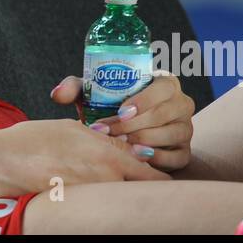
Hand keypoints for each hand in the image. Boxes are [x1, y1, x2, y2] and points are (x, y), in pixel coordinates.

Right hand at [0, 118, 170, 200]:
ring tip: (101, 185)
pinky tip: (82, 192)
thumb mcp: (72, 130)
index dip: (161, 180)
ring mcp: (89, 197)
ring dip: (117, 195)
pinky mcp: (73, 208)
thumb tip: (121, 148)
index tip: (164, 181)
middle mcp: (105, 180)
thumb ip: (103, 140)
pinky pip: (95, 207)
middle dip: (141, 190)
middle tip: (138, 187)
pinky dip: (96, 202)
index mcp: (109, 157)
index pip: (152, 176)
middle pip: (139, 193)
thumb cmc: (32, 140)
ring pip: (117, 200)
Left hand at [51, 70, 194, 172]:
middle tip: (109, 133)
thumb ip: (75, 88)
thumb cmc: (110, 104)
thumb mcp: (94, 92)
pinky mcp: (184, 151)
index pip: (164, 88)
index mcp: (165, 83)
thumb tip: (58, 94)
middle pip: (164, 114)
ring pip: (171, 135)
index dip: (144, 100)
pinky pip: (177, 158)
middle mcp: (181, 104)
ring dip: (142, 142)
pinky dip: (157, 159)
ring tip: (119, 145)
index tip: (120, 111)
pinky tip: (136, 157)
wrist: (121, 127)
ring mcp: (185, 128)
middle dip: (134, 126)